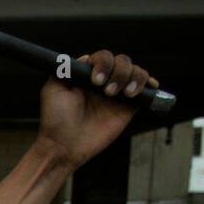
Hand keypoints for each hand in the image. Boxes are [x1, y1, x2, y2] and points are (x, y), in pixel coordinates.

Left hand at [37, 50, 157, 169]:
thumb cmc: (55, 120)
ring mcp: (117, 93)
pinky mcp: (128, 107)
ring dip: (133, 78)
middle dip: (118, 72)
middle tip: (107, 92)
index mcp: (88, 75)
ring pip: (136, 72)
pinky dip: (149, 83)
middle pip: (122, 61)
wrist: (64, 146)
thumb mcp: (53, 89)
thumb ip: (66, 69)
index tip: (96, 80)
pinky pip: (146, 89)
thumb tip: (86, 57)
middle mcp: (104, 82)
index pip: (103, 57)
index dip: (104, 64)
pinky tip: (147, 87)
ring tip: (124, 94)